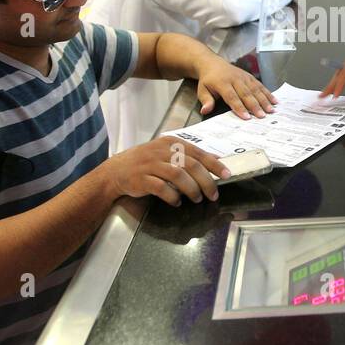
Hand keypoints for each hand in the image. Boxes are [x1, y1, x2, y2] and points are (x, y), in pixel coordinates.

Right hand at [106, 136, 229, 205]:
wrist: (117, 170)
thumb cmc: (146, 162)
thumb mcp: (167, 153)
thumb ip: (189, 156)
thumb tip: (215, 162)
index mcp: (171, 143)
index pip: (198, 152)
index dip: (214, 164)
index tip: (226, 175)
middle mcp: (161, 151)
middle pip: (190, 165)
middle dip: (206, 181)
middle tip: (213, 194)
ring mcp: (150, 164)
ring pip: (177, 175)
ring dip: (191, 189)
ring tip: (197, 199)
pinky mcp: (141, 179)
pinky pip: (161, 188)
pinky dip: (172, 196)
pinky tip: (177, 202)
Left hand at [195, 56, 276, 119]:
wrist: (212, 63)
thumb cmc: (208, 80)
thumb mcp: (202, 90)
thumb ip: (206, 100)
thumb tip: (205, 110)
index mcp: (222, 83)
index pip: (232, 97)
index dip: (239, 107)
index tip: (246, 117)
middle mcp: (235, 79)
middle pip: (246, 94)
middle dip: (255, 106)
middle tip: (262, 116)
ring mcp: (243, 77)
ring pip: (255, 89)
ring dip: (264, 100)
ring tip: (271, 110)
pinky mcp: (249, 76)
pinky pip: (259, 85)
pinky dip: (267, 93)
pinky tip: (274, 100)